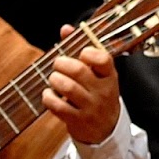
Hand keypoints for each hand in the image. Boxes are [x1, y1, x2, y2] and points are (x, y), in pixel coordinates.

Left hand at [42, 25, 120, 144]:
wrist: (105, 130)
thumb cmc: (97, 95)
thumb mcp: (97, 74)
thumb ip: (81, 50)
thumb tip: (66, 28)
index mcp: (110, 77)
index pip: (103, 59)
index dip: (88, 53)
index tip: (81, 54)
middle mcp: (103, 92)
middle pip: (79, 71)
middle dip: (62, 63)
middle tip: (58, 65)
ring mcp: (91, 107)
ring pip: (67, 87)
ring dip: (54, 79)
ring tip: (54, 79)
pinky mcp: (78, 120)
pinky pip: (58, 106)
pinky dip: (48, 97)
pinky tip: (49, 95)